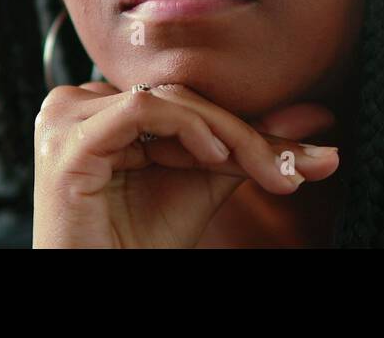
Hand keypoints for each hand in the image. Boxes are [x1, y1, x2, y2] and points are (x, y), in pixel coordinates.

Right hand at [31, 81, 339, 247]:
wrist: (101, 288)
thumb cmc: (138, 242)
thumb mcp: (206, 181)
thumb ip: (250, 145)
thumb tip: (318, 117)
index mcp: (103, 106)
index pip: (185, 98)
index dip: (245, 125)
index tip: (308, 156)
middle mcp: (78, 103)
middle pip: (178, 95)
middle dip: (244, 132)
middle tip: (293, 167)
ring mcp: (65, 117)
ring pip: (167, 98)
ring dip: (224, 132)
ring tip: (256, 166)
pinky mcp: (66, 140)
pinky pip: (139, 110)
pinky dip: (187, 126)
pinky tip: (213, 154)